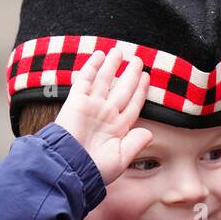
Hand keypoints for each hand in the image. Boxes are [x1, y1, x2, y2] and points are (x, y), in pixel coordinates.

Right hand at [53, 48, 153, 185]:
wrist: (71, 167)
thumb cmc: (95, 168)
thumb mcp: (121, 159)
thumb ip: (136, 143)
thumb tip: (149, 133)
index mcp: (118, 128)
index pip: (133, 104)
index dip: (140, 91)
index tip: (146, 77)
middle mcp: (106, 114)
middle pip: (121, 89)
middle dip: (130, 74)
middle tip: (137, 60)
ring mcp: (91, 107)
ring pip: (105, 81)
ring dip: (112, 66)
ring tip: (120, 51)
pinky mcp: (76, 101)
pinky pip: (85, 80)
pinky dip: (92, 67)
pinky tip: (99, 55)